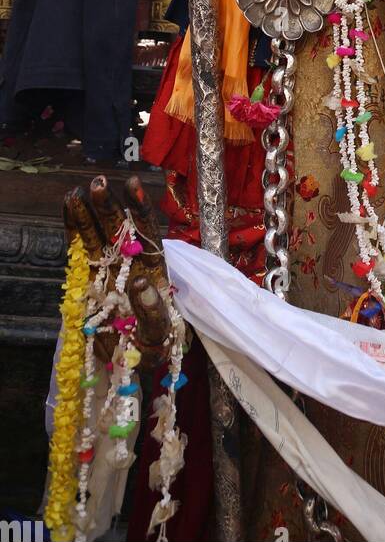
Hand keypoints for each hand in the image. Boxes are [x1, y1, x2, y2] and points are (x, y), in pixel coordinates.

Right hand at [64, 174, 177, 366]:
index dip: (140, 209)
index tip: (133, 184)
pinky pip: (81, 248)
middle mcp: (131, 260)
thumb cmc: (154, 344)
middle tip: (98, 183)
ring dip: (88, 212)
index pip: (149, 231)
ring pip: (97, 234)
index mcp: (154, 268)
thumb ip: (152, 311)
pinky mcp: (88, 276)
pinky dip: (74, 227)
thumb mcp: (159, 334)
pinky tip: (69, 206)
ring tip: (77, 191)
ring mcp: (108, 266)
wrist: (133, 358)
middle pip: (119, 228)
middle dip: (109, 206)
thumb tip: (139, 284)